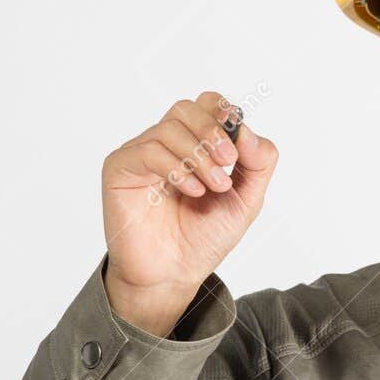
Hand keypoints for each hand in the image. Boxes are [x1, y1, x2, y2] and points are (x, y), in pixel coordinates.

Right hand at [101, 90, 277, 334]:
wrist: (173, 275)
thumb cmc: (204, 237)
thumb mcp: (247, 199)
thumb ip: (258, 164)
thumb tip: (248, 131)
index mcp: (194, 144)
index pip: (207, 104)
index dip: (224, 116)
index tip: (238, 148)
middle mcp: (166, 144)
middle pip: (186, 108)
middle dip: (212, 132)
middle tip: (228, 162)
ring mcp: (141, 154)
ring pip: (169, 128)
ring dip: (198, 156)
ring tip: (213, 187)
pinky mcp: (120, 169)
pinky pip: (148, 151)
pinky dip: (176, 168)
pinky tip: (192, 191)